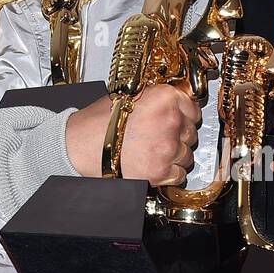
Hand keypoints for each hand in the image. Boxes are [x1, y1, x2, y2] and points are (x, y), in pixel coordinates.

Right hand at [65, 85, 199, 183]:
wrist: (80, 145)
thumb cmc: (98, 122)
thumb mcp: (130, 97)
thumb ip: (156, 100)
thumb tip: (173, 106)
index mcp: (165, 97)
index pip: (193, 109)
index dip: (184, 117)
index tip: (179, 121)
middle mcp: (171, 121)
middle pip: (191, 133)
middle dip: (179, 137)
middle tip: (160, 138)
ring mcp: (168, 147)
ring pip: (187, 155)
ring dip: (175, 156)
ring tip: (154, 152)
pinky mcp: (161, 170)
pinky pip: (179, 174)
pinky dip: (170, 173)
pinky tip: (153, 165)